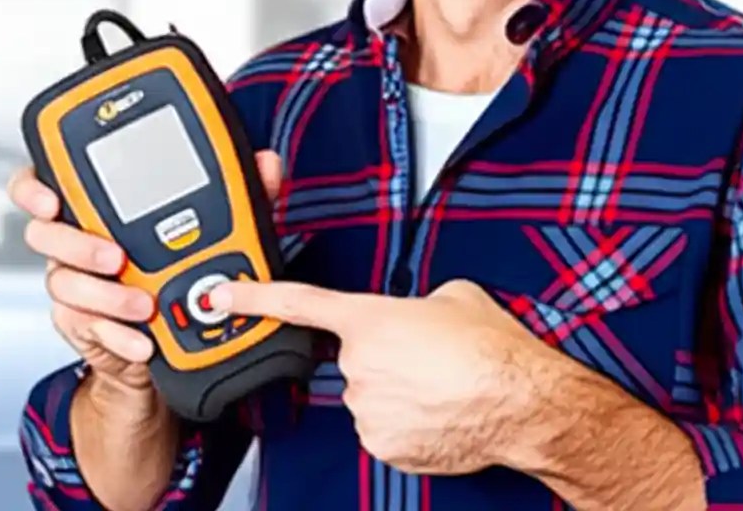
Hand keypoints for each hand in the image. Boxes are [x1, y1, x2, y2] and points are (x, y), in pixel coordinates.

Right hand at [7, 152, 284, 405]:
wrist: (170, 342)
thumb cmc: (182, 270)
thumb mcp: (217, 229)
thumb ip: (239, 193)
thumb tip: (266, 163)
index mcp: (98, 208)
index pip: (46, 182)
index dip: (34, 187)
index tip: (52, 198)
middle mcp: (77, 243)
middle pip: (44, 234)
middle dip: (76, 244)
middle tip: (116, 258)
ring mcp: (77, 285)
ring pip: (64, 283)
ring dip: (106, 295)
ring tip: (143, 304)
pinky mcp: (84, 326)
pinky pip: (87, 328)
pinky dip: (118, 336)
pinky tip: (144, 341)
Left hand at [209, 277, 544, 473]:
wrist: (521, 402)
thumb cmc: (493, 350)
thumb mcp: (454, 297)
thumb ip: (415, 302)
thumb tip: (416, 314)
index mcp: (369, 320)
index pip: (297, 304)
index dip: (253, 298)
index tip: (221, 296)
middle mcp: (359, 366)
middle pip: (354, 360)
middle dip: (384, 358)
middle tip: (426, 359)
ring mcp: (367, 410)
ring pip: (371, 397)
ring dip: (398, 393)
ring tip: (442, 387)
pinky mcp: (381, 446)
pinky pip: (384, 430)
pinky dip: (407, 424)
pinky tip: (439, 414)